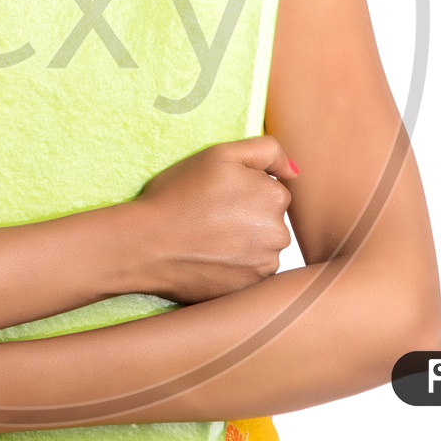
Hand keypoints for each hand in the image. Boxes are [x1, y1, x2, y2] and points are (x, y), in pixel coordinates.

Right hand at [132, 135, 297, 303]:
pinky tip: (209, 259)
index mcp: (276, 197)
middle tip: (208, 218)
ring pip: (260, 248)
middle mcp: (279, 233)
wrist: (146, 244)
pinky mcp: (249, 289)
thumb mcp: (219, 155)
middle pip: (268, 221)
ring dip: (241, 244)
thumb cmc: (178, 196)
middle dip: (245, 218)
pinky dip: (234, 267)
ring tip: (206, 241)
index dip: (241, 190)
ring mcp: (265, 265)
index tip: (215, 197)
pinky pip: (250, 273)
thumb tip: (294, 171)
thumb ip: (266, 151)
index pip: (269, 190)